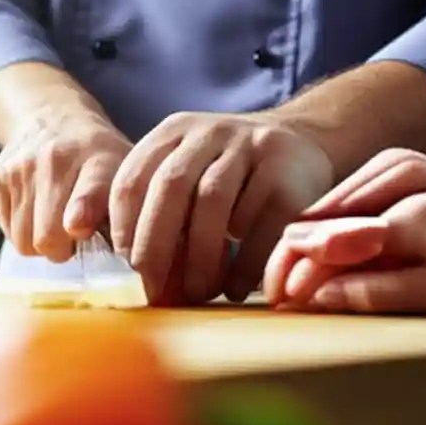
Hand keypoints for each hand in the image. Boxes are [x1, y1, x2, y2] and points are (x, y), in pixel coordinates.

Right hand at [0, 106, 131, 261]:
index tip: (80, 229)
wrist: (52, 117)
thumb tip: (124, 256)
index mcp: (97, 160)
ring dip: (42, 243)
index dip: (79, 220)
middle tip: (75, 234)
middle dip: (64, 248)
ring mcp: (20, 169)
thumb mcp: (125, 173)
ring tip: (57, 221)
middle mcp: (54, 160)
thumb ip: (127, 213)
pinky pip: (8, 233)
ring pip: (25, 242)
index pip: (84, 198)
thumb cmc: (97, 158)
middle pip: (48, 236)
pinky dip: (24, 231)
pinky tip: (38, 212)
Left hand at [109, 113, 333, 304]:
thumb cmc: (231, 175)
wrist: (302, 143)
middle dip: (156, 243)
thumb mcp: (191, 171)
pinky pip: (259, 220)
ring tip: (197, 293)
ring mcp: (251, 144)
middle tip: (154, 288)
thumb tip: (135, 274)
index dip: (123, 227)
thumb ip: (159, 208)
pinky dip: (244, 262)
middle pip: (170, 186)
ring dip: (200, 256)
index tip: (127, 267)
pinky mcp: (287, 169)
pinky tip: (235, 287)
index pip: (132, 178)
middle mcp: (209, 131)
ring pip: (212, 200)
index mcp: (173, 131)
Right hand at [265, 152, 425, 313]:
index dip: (287, 274)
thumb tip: (314, 296)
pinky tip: (329, 242)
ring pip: (331, 206)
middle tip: (278, 297)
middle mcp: (390, 179)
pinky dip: (336, 221)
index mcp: (400, 215)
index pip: (314, 242)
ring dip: (311, 241)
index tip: (276, 305)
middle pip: (315, 221)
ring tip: (295, 276)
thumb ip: (376, 291)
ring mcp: (396, 166)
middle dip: (292, 259)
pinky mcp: (405, 165)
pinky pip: (352, 194)